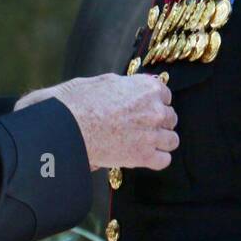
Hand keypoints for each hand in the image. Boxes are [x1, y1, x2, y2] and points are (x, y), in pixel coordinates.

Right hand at [17, 73, 176, 170]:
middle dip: (159, 121)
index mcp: (147, 88)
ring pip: (172, 140)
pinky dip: (156, 159)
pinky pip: (164, 160)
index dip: (155, 102)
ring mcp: (151, 134)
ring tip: (145, 141)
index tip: (146, 107)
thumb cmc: (80, 101)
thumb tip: (132, 87)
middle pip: (171, 117)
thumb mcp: (105, 81)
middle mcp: (155, 110)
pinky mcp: (143, 156)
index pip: (166, 95)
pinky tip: (145, 155)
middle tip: (142, 125)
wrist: (68, 126)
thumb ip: (127, 85)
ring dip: (161, 140)